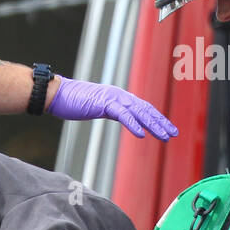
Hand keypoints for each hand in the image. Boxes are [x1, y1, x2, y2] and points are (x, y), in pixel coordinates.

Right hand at [47, 77, 177, 139]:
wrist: (57, 93)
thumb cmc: (73, 101)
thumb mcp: (97, 107)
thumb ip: (111, 111)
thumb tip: (122, 117)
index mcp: (119, 97)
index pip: (143, 108)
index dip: (157, 118)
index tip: (168, 128)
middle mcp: (119, 95)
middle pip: (146, 109)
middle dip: (161, 122)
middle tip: (173, 133)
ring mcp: (113, 98)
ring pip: (139, 112)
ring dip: (153, 125)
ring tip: (164, 136)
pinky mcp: (104, 103)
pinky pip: (123, 115)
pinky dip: (133, 124)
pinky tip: (141, 134)